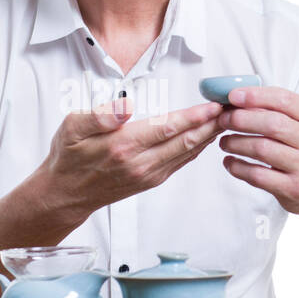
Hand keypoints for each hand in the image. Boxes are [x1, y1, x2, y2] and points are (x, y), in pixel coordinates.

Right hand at [38, 96, 224, 218]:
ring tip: (227, 118)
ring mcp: (148, 175)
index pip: (168, 128)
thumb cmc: (68, 156)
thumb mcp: (71, 127)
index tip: (214, 104)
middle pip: (185, 141)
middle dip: (212, 124)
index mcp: (123, 146)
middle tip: (233, 108)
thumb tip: (124, 106)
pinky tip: (206, 136)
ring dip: (209, 136)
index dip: (194, 116)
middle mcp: (140, 163)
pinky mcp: (151, 181)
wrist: (65, 193)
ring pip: (187, 153)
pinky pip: (181, 162)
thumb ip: (99, 115)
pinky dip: (197, 148)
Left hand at [217, 85, 298, 216]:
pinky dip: (238, 167)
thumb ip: (278, 108)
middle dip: (241, 119)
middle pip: (271, 124)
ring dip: (236, 143)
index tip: (232, 96)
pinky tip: (230, 162)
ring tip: (224, 141)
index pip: (283, 100)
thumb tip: (239, 96)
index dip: (254, 96)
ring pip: (262, 149)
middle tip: (223, 120)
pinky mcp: (294, 188)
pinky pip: (258, 175)